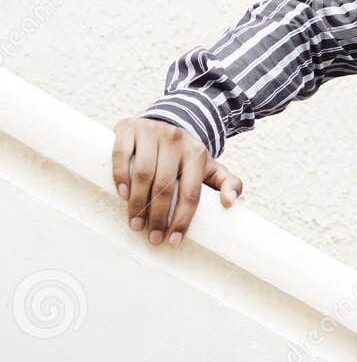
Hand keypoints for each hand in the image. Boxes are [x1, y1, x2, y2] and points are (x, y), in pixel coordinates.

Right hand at [111, 116, 244, 246]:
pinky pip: (122, 154)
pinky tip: (123, 195)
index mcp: (197, 153)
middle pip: (165, 186)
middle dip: (158, 216)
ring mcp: (151, 132)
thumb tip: (230, 203)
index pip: (191, 193)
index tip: (173, 240)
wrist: (165, 122)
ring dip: (138, 203)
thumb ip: (228, 183)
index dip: (183, 219)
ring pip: (143, 173)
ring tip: (135, 224)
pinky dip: (121, 176)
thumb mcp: (211, 167)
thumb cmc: (186, 155)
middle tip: (152, 238)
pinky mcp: (129, 128)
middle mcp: (176, 141)